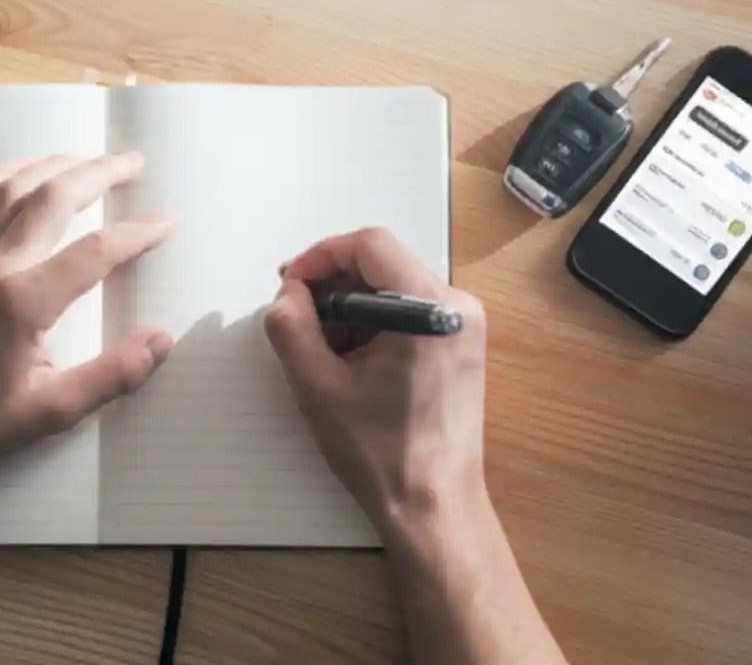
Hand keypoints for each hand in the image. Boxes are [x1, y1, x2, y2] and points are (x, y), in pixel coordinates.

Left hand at [0, 152, 175, 487]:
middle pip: (54, 197)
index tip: (168, 221)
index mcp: (22, 302)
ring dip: (56, 164)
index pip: (94, 252)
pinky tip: (27, 170)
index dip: (137, 233)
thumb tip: (161, 341)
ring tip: (92, 157)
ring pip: (14, 187)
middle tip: (136, 161)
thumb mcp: (51, 413)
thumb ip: (112, 376)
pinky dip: (7, 174)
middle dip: (100, 173)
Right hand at [264, 228, 486, 532]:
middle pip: (382, 263)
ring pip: (392, 288)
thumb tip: (288, 293)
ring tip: (325, 354)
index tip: (290, 285)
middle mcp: (457, 307)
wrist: (433, 506)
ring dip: (350, 309)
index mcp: (431, 309)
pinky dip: (373, 325)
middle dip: (332, 287)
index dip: (320, 256)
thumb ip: (291, 328)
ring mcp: (463, 326)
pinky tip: (352, 363)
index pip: (369, 245)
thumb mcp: (317, 387)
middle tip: (297, 321)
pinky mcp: (460, 345)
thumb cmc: (382, 455)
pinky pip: (408, 311)